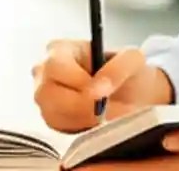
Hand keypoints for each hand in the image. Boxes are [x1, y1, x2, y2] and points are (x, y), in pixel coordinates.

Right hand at [32, 40, 173, 132]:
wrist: (133, 95)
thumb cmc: (127, 72)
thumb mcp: (132, 59)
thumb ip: (118, 68)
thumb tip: (101, 88)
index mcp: (60, 50)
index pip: (55, 65)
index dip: (77, 81)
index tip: (100, 94)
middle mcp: (45, 73)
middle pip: (47, 93)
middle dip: (79, 105)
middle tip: (103, 109)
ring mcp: (45, 98)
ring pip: (51, 114)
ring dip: (81, 118)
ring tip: (103, 114)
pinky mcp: (51, 119)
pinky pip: (58, 128)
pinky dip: (79, 127)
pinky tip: (95, 121)